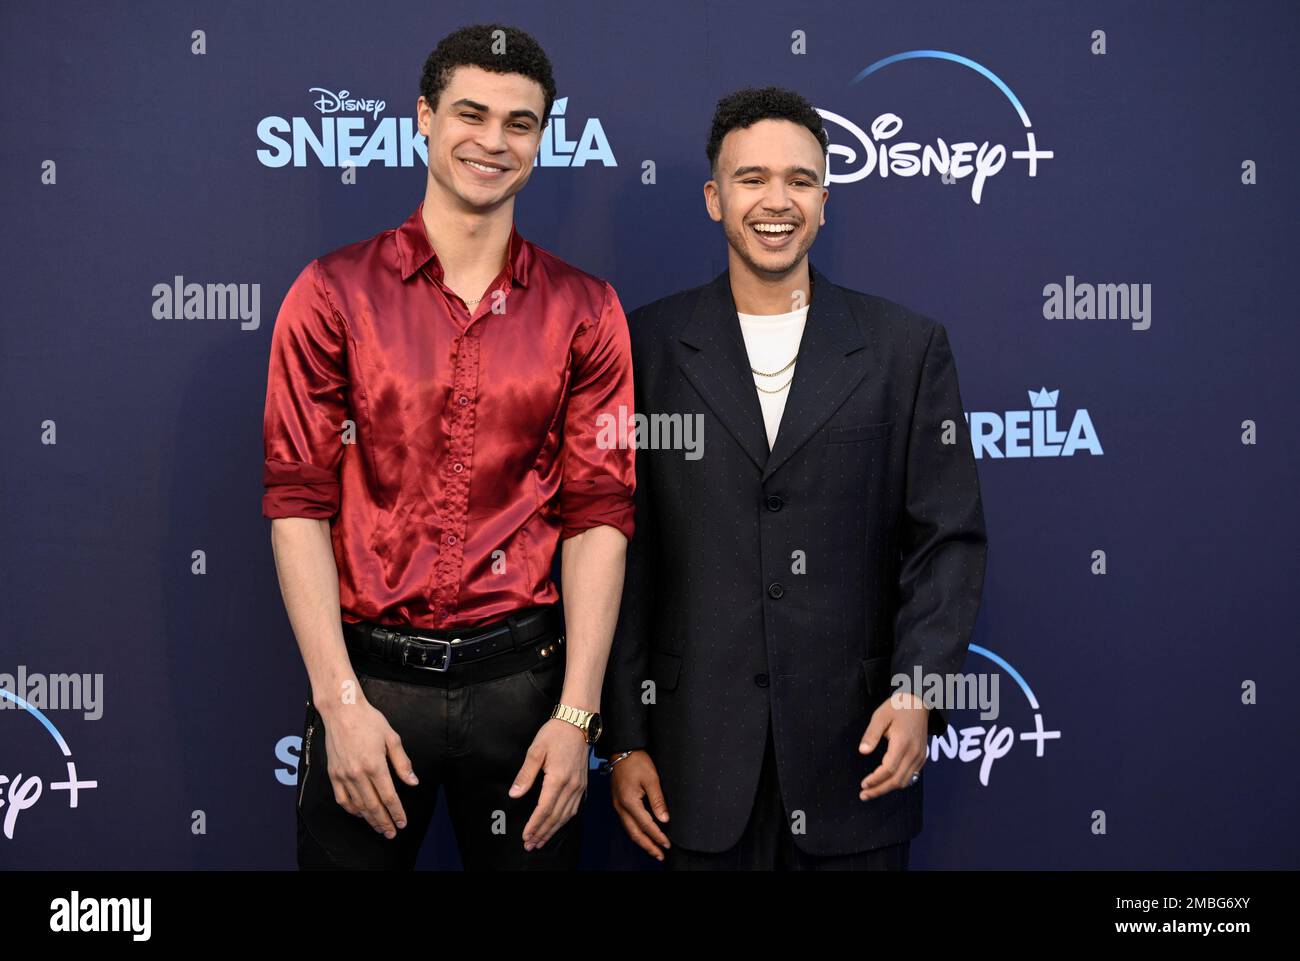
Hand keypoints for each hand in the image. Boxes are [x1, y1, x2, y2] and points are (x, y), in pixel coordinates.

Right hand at [317, 695, 418, 838]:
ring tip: (379, 827)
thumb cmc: (369, 721)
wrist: (342, 711)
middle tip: (392, 833)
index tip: (403, 823)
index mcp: (375, 765)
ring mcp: (343, 775)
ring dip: (369, 819)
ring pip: (358, 806)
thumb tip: (413, 782)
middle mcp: (358, 774)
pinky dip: (352, 810)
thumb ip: (402, 763)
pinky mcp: (333, 774)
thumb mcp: (392, 738)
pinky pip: (342, 799)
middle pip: (373, 806)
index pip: (389, 797)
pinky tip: (360, 814)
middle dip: (384, 822)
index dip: (397, 813)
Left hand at [509, 717, 588, 850]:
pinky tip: (557, 825)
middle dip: (542, 833)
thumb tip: (515, 794)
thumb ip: (525, 775)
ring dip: (553, 830)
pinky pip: (574, 808)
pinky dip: (564, 820)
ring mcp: (579, 786)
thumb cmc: (555, 734)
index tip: (525, 836)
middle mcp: (571, 786)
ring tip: (541, 841)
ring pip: (566, 815)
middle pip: (555, 816)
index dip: (534, 825)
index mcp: (558, 778)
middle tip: (531, 845)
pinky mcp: (582, 784)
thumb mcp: (535, 751)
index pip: (544, 809)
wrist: (578, 723)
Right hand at [609, 750, 670, 860]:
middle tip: (660, 855)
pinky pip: (626, 823)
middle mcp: (621, 806)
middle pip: (635, 833)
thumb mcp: (651, 779)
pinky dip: (636, 832)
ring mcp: (618, 805)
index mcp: (629, 801)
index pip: (646, 825)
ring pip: (629, 830)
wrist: (622, 750)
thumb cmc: (636, 761)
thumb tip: (664, 819)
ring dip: (642, 841)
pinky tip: (643, 834)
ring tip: (653, 849)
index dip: (657, 836)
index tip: (667, 845)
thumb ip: (657, 800)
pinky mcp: (618, 802)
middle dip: (648, 846)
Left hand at [858, 691, 928, 800]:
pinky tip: (886, 783)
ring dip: (889, 788)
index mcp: (903, 743)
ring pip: (905, 781)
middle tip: (864, 795)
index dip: (875, 780)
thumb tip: (862, 751)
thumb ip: (871, 735)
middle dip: (880, 790)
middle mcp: (914, 753)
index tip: (863, 784)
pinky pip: (911, 776)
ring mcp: (920, 756)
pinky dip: (898, 782)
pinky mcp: (922, 757)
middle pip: (897, 780)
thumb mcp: (880, 716)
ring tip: (872, 792)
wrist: (919, 702)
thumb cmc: (898, 707)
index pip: (888, 770)